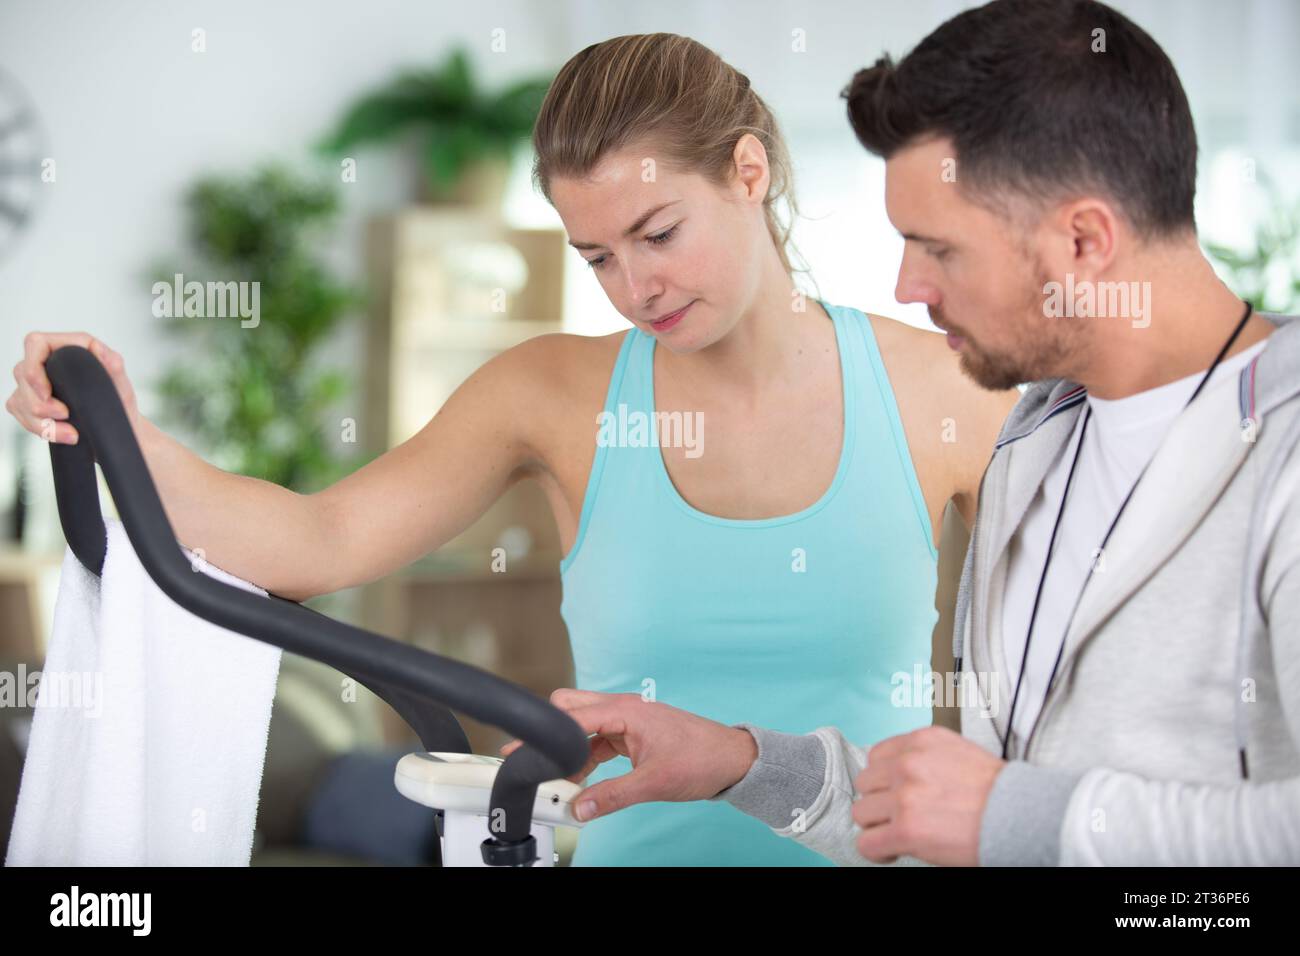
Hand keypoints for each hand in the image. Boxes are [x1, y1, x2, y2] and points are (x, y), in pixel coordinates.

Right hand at [6, 332, 141, 443]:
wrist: (116, 431)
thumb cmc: (119, 403)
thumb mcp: (121, 385)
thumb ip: (113, 365)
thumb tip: (103, 351)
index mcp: (70, 347)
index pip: (35, 343)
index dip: (33, 367)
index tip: (46, 393)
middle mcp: (49, 361)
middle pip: (22, 373)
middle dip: (39, 402)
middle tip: (65, 415)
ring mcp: (36, 382)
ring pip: (19, 397)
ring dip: (41, 421)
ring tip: (70, 433)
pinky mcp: (29, 401)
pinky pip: (19, 412)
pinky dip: (38, 428)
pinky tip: (59, 434)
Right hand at [499, 688, 757, 822]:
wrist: (732, 760)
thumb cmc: (702, 759)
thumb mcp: (654, 782)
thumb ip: (613, 796)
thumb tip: (580, 808)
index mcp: (625, 711)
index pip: (572, 717)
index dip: (545, 736)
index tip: (521, 751)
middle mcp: (622, 709)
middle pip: (571, 709)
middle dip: (551, 734)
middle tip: (535, 761)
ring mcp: (626, 720)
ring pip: (582, 727)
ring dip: (568, 751)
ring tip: (557, 779)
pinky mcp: (631, 734)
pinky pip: (597, 741)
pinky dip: (584, 758)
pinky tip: (581, 781)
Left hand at [852, 725, 1004, 865]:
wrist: (1021, 815)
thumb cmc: (997, 791)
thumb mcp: (958, 753)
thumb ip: (923, 757)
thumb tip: (896, 775)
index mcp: (920, 740)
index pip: (876, 756)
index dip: (884, 780)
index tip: (897, 793)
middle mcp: (908, 763)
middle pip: (865, 783)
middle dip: (880, 802)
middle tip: (901, 816)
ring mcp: (904, 795)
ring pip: (861, 813)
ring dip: (878, 826)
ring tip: (900, 834)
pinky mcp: (906, 829)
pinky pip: (866, 843)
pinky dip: (878, 851)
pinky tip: (895, 850)